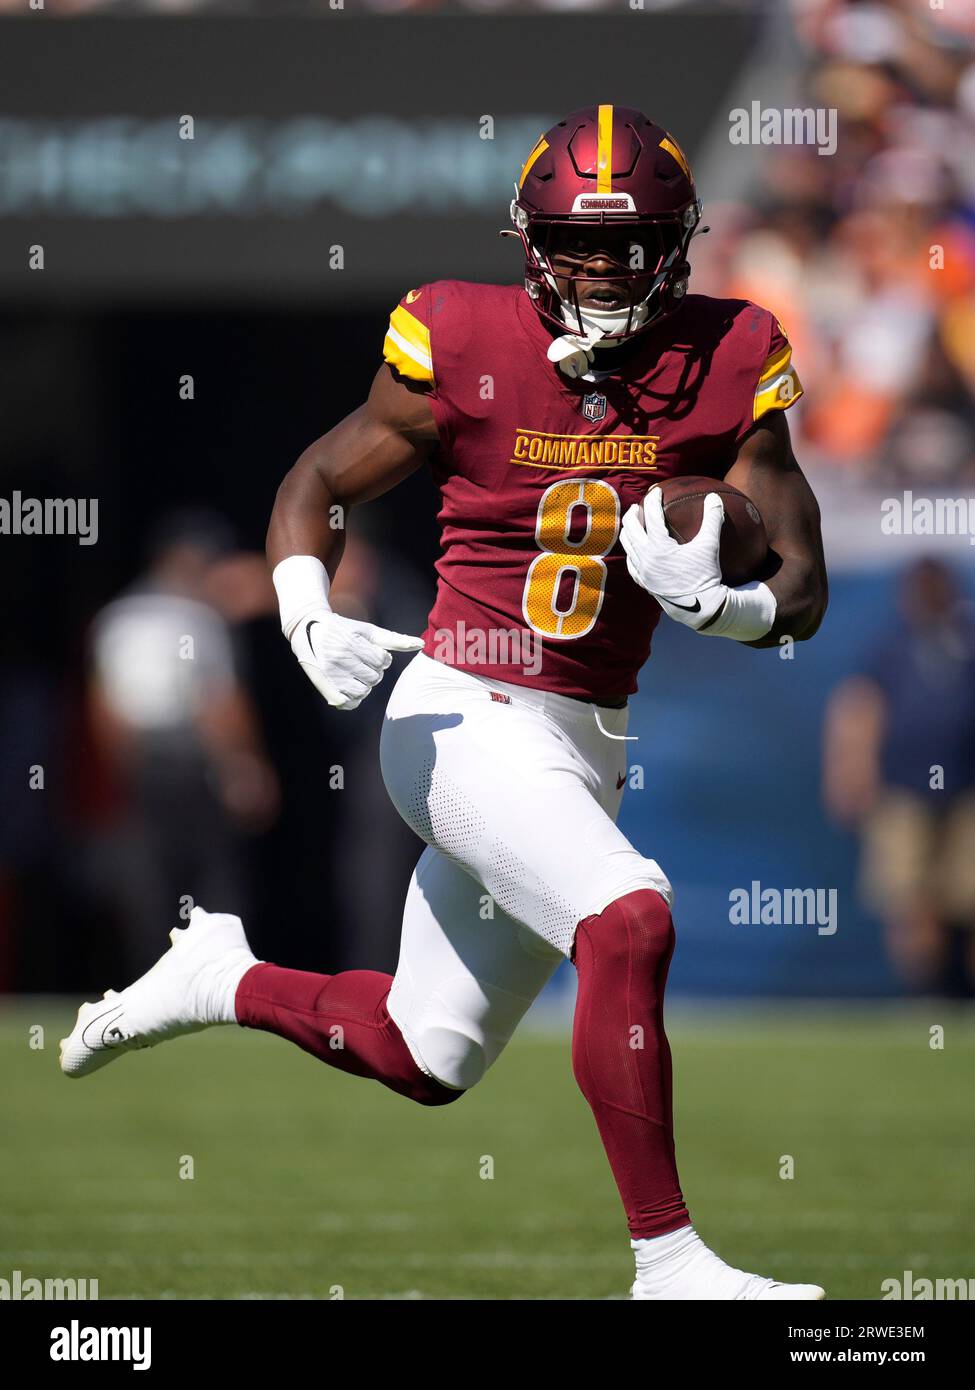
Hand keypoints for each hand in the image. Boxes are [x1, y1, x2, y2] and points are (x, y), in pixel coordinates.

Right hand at [290, 606, 422, 709]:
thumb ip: (394, 639)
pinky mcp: (324, 686)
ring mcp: (331, 675)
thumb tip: (421, 644)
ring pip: (363, 691)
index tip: (369, 652)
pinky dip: (352, 698)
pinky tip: (349, 686)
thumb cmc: (343, 629)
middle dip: (373, 671)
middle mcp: (340, 660)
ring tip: (356, 673)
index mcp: (352, 644)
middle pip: (374, 677)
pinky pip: (347, 703)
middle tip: (361, 662)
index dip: (380, 658)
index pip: (382, 661)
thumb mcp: (367, 630)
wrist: (307, 628)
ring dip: (364, 684)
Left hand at [620, 489, 727, 631]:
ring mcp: (642, 571)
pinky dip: (631, 551)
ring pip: (627, 545)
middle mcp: (645, 557)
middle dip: (634, 513)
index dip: (653, 500)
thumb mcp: (710, 546)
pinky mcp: (643, 582)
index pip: (651, 515)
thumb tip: (715, 497)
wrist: (699, 608)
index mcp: (659, 546)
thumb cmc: (705, 576)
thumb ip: (712, 519)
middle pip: (631, 528)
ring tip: (634, 523)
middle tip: (639, 505)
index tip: (657, 491)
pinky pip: (631, 563)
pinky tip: (636, 549)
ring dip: (629, 531)